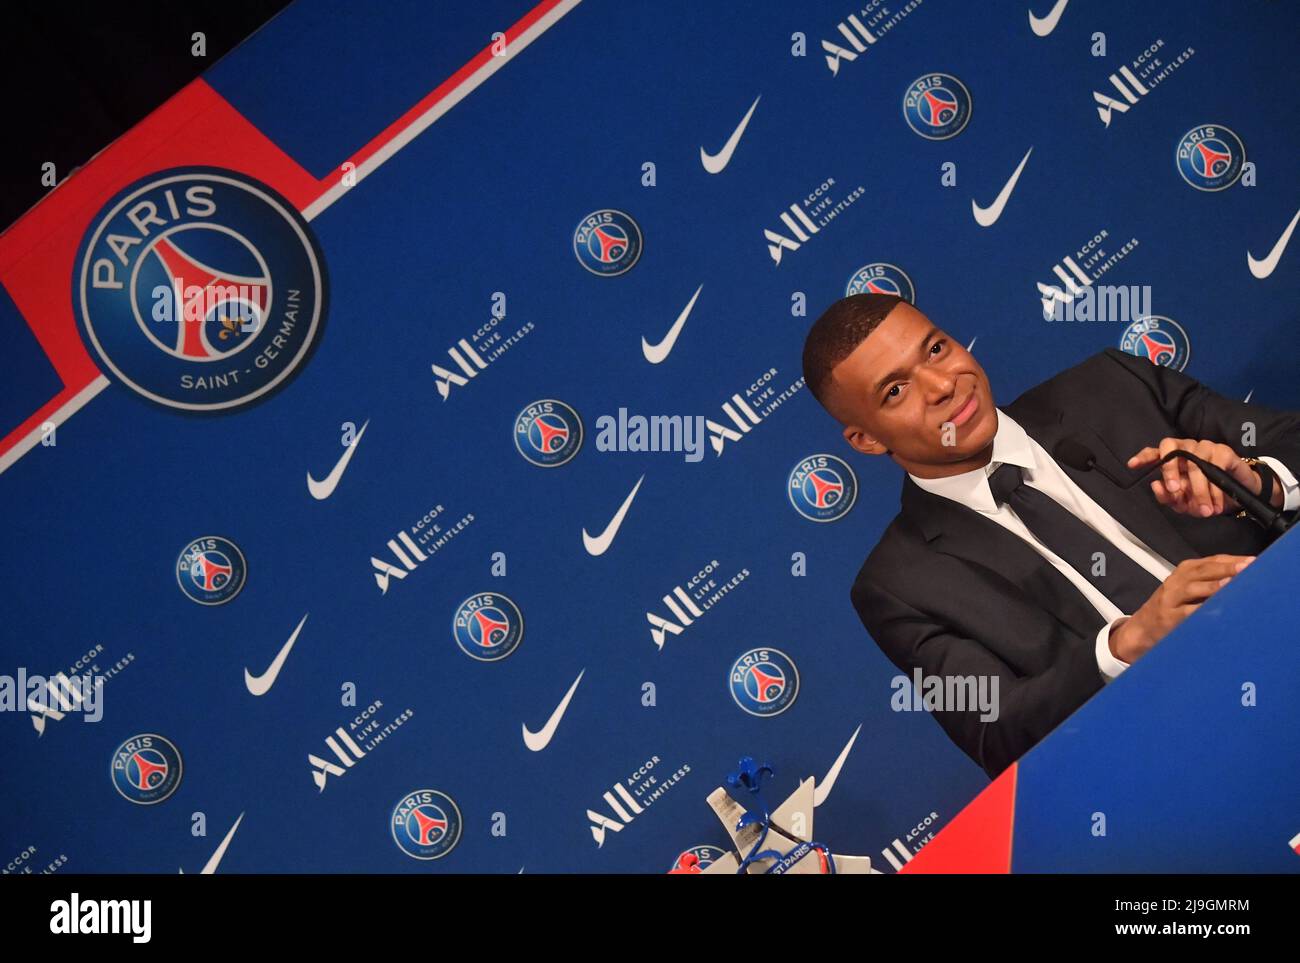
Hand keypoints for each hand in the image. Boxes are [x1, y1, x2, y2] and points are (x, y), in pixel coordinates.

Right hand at [1109, 554, 1254, 662]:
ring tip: (1231, 582)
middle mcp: (1177, 582)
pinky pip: (1186, 612)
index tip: (1254, 561)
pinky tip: (1213, 608)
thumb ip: (1211, 580)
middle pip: (1203, 570)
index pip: (1211, 561)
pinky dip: (1199, 609)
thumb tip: (1245, 576)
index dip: (1233, 560)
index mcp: (1184, 571)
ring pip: (1193, 588)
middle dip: (1227, 568)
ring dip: (1213, 585)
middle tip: (1247, 567)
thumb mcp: (1187, 588)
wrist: (1142, 628)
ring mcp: (1171, 599)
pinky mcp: (1168, 618)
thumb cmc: (1171, 607)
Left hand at [1127, 438, 1261, 516]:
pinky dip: (1215, 489)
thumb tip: (1156, 485)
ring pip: (1195, 464)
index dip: (1144, 457)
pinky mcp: (1223, 451)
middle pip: (1171, 449)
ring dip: (1199, 490)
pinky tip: (1216, 504)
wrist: (1236, 495)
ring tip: (1204, 511)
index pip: (1154, 452)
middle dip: (1169, 470)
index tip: (1132, 465)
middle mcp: (1185, 447)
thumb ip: (1169, 496)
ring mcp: (1204, 446)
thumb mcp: (1184, 501)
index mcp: (1171, 457)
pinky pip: (1215, 467)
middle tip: (1174, 490)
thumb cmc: (1204, 494)